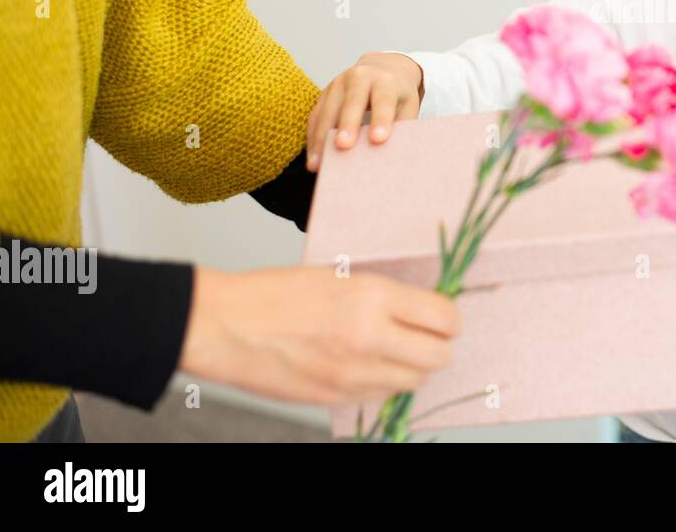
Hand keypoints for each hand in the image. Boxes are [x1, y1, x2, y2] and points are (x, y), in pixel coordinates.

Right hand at [178, 266, 460, 404]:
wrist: (225, 326)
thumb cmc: (275, 294)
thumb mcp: (340, 277)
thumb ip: (385, 297)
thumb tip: (421, 310)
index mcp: (371, 297)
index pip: (443, 317)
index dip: (450, 318)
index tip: (445, 316)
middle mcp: (369, 338)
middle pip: (438, 356)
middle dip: (439, 345)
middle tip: (427, 334)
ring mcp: (352, 374)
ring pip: (414, 381)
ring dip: (412, 366)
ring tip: (394, 349)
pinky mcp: (335, 397)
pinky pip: (381, 396)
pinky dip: (383, 382)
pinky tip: (367, 364)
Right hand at [306, 52, 423, 170]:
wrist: (382, 67)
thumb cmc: (397, 93)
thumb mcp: (408, 104)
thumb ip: (403, 126)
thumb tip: (396, 155)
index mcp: (385, 80)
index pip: (384, 100)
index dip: (381, 119)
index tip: (378, 139)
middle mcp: (360, 77)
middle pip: (352, 102)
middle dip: (347, 124)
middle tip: (343, 146)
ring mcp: (338, 83)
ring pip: (328, 110)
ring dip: (321, 137)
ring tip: (319, 164)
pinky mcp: (324, 93)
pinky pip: (315, 116)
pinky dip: (312, 138)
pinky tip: (313, 158)